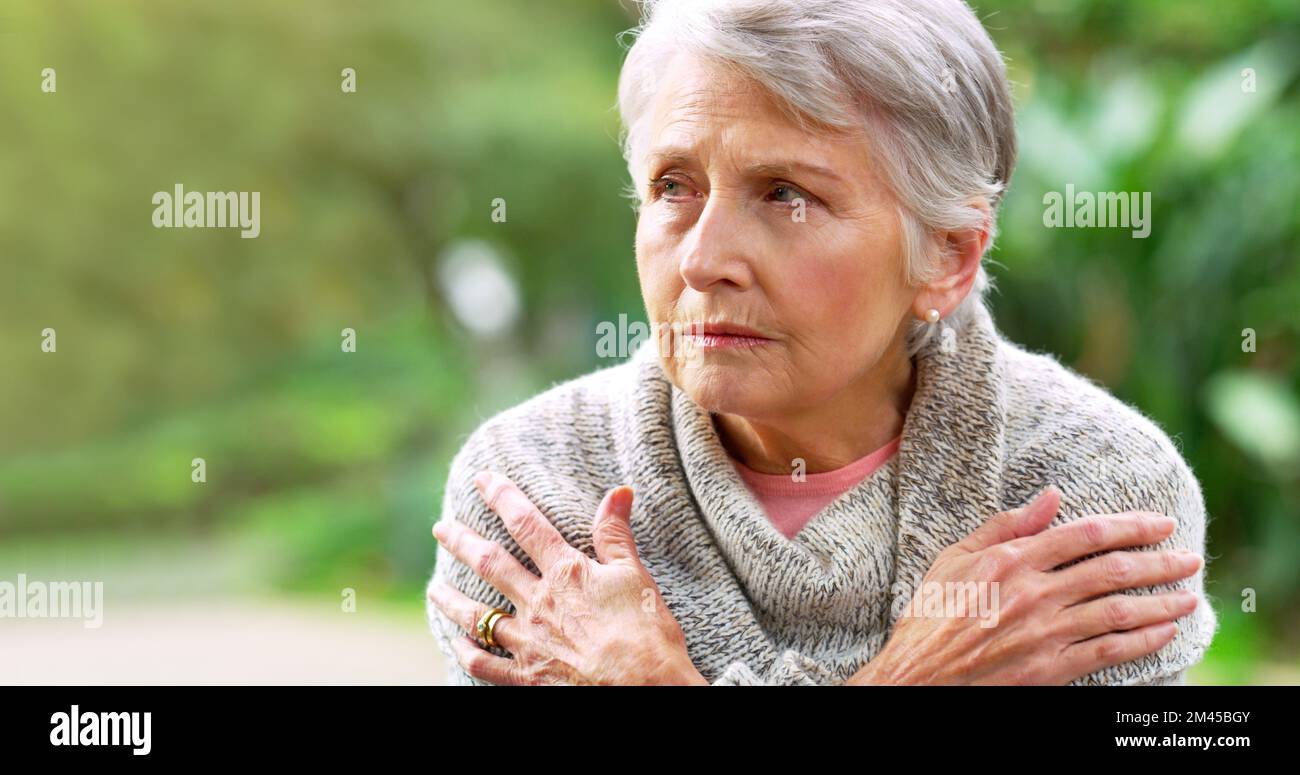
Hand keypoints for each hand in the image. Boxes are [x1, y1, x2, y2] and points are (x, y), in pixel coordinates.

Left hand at [427, 471, 707, 684]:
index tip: (482, 479)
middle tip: (441, 529)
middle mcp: (538, 602)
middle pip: (490, 564)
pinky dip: (467, 652)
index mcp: (565, 573)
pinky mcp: (527, 675)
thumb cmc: (647, 633)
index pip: (526, 524)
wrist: (645, 688)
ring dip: (450, 599)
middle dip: (462, 542)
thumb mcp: (635, 575)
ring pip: (476, 614)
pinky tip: (458, 643)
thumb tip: (619, 491)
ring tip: (434, 588)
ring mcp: (528, 640)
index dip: (502, 497)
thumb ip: (616, 534)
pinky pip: (485, 663)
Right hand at [848, 486, 1202, 684]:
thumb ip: (1006, 526)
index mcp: (1012, 560)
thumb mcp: (956, 558)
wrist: (920, 675)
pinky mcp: (1050, 668)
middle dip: (1159, 562)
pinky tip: (1163, 632)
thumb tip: (1050, 496)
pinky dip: (1142, 641)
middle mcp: (1034, 592)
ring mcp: (1044, 632)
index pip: (1085, 534)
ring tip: (1187, 595)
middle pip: (1112, 570)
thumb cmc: (932, 615)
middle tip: (1189, 558)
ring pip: (1118, 610)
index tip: (1161, 525)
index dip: (1130, 526)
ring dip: (1160, 601)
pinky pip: (1109, 651)